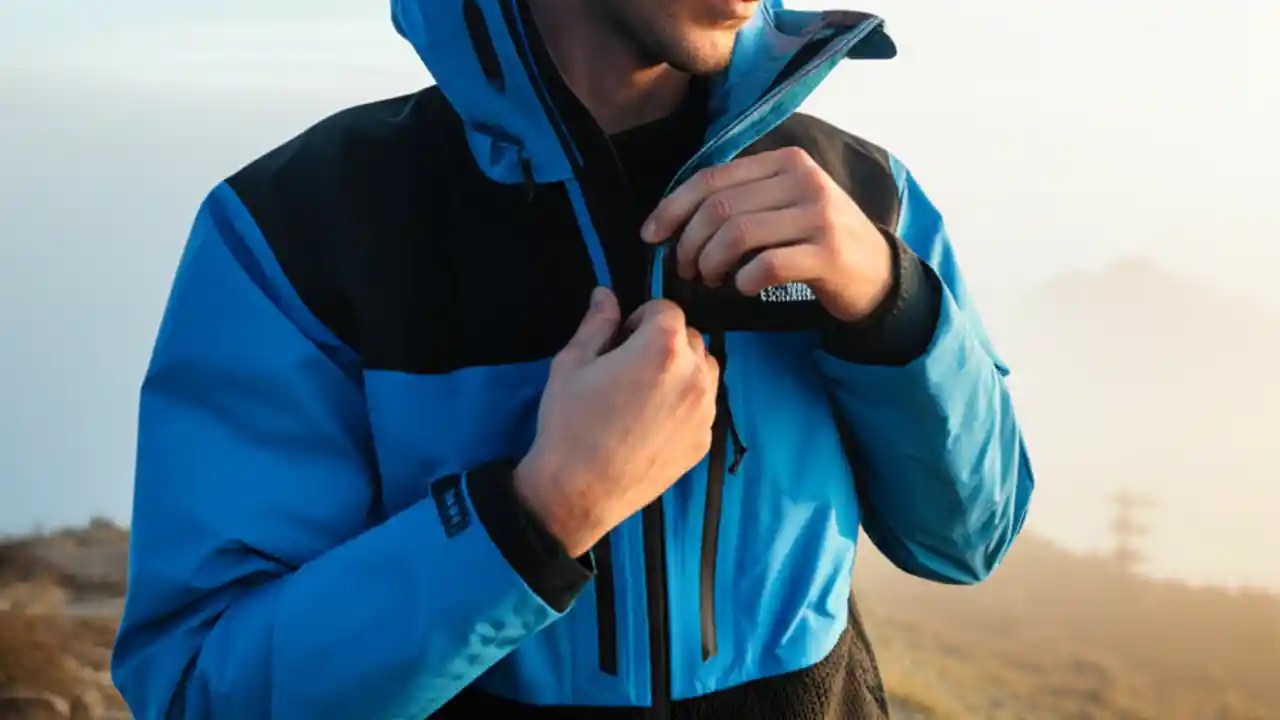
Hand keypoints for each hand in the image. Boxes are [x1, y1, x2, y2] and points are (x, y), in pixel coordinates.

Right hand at [514, 288, 719, 557]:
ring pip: (705, 370)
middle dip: (664, 341)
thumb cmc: (570, 423)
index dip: (640, 318)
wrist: (579, 492)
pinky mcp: (705, 440)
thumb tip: (606, 294)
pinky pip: (703, 406)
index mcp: (662, 347)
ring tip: (647, 392)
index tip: (620, 339)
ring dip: (683, 369)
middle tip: (630, 366)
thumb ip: (597, 323)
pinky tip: (653, 423)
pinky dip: (686, 403)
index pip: (666, 309)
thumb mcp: (572, 364)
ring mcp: (705, 411)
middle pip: (691, 337)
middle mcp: (695, 375)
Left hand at [640, 146, 892, 322]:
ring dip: (711, 263)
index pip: (712, 177)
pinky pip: (766, 265)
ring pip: (737, 235)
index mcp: (784, 162)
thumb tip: (673, 218)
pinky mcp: (828, 253)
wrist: (876, 272)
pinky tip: (744, 288)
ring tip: (710, 279)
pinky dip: (744, 281)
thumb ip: (741, 199)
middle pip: (720, 207)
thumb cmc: (816, 240)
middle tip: (686, 269)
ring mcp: (818, 215)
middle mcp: (803, 180)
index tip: (651, 235)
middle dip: (689, 242)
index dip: (673, 207)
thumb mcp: (784, 204)